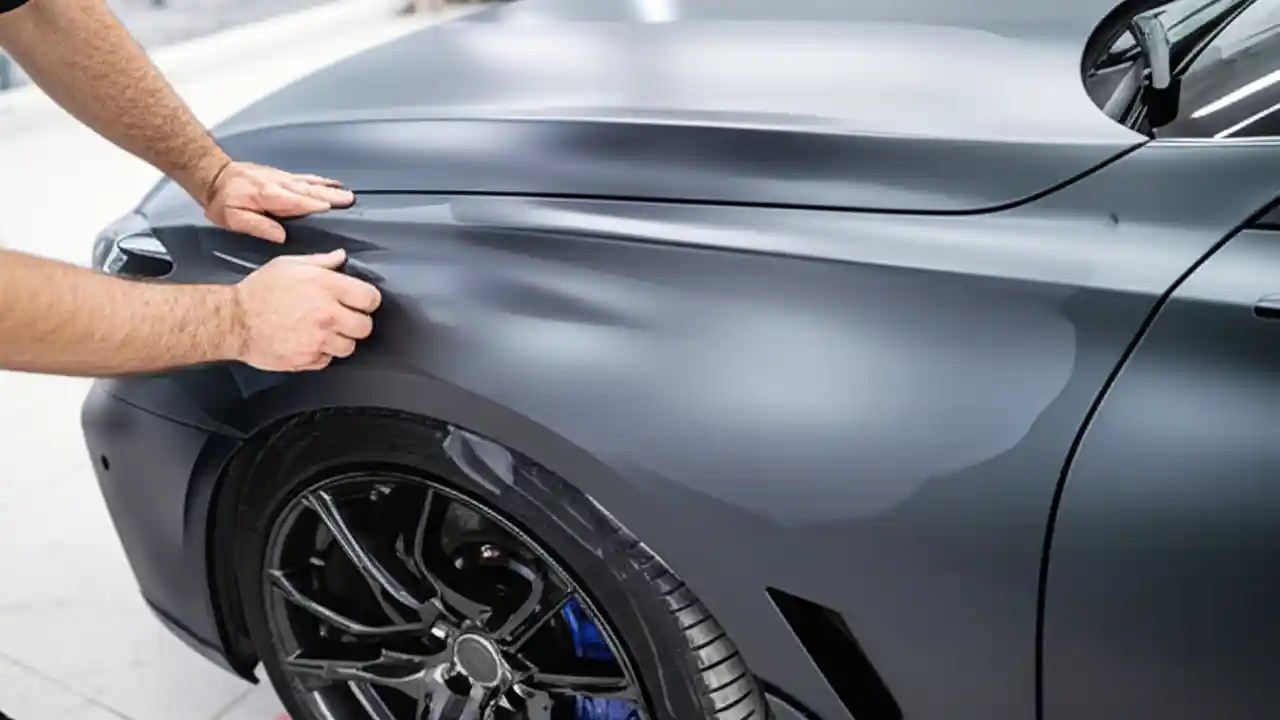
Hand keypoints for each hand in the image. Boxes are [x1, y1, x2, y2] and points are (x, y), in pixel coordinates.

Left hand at [204, 161, 355, 242]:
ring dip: (329, 187)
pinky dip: (320, 180)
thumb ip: (258, 226)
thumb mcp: (233, 219)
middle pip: (309, 190)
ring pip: (309, 183)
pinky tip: (331, 182)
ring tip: (347, 192)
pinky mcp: (281, 176)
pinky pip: (304, 178)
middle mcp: (278, 185)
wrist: (213, 176)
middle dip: (330, 194)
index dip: (313, 204)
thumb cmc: (222, 201)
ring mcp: (281, 178)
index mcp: (268, 196)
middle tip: (349, 199)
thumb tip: (280, 236)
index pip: (296, 201)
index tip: (332, 207)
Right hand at [230, 250, 380, 371]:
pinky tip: (308, 343)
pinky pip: (328, 360)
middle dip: (357, 322)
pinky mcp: (307, 359)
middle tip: (343, 318)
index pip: (370, 298)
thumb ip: (321, 261)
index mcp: (326, 287)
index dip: (366, 300)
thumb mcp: (289, 265)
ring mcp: (318, 340)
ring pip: (349, 347)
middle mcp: (327, 314)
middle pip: (365, 327)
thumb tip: (342, 256)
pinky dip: (322, 354)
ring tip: (324, 332)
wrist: (234, 320)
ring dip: (340, 340)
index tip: (359, 301)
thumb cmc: (260, 290)